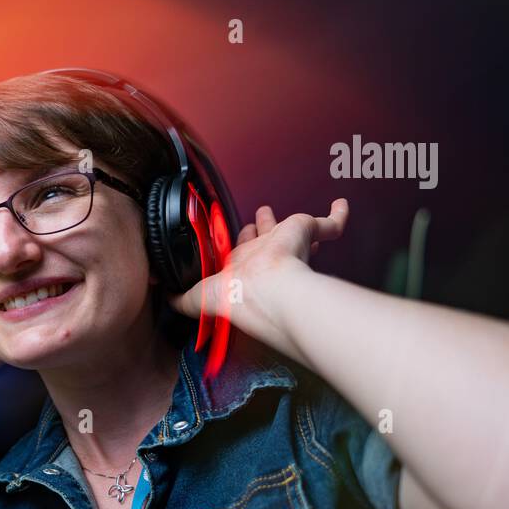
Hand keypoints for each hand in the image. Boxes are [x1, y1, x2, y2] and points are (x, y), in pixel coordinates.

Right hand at [167, 198, 349, 350]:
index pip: (240, 250)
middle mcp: (260, 249)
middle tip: (264, 219)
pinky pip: (328, 224)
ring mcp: (281, 239)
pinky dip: (337, 216)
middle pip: (264, 234)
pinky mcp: (302, 230)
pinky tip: (342, 207)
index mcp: (239, 263)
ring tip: (303, 222)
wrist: (260, 292)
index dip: (242, 244)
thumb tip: (166, 301)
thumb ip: (184, 300)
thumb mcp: (200, 300)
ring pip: (294, 228)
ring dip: (297, 225)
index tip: (242, 237)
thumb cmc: (236, 295)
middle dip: (263, 228)